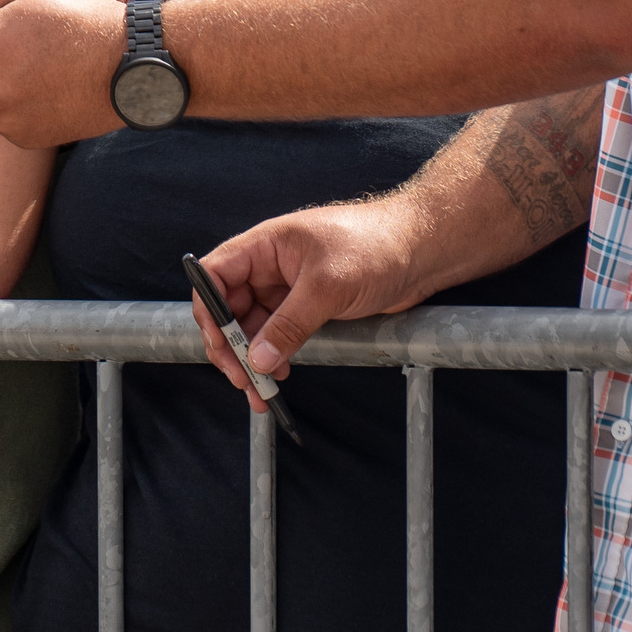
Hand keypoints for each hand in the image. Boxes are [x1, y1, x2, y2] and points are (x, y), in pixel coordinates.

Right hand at [192, 196, 435, 404]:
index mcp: (264, 245)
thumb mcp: (327, 287)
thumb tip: (257, 358)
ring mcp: (288, 288)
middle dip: (229, 343)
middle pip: (230, 306)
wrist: (421, 250)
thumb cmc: (375, 245)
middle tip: (239, 377)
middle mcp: (270, 266)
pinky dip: (273, 355)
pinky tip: (278, 372)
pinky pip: (278, 333)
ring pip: (253, 324)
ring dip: (251, 356)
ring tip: (258, 387)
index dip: (209, 309)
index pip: (215, 274)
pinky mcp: (309, 306)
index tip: (219, 343)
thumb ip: (289, 324)